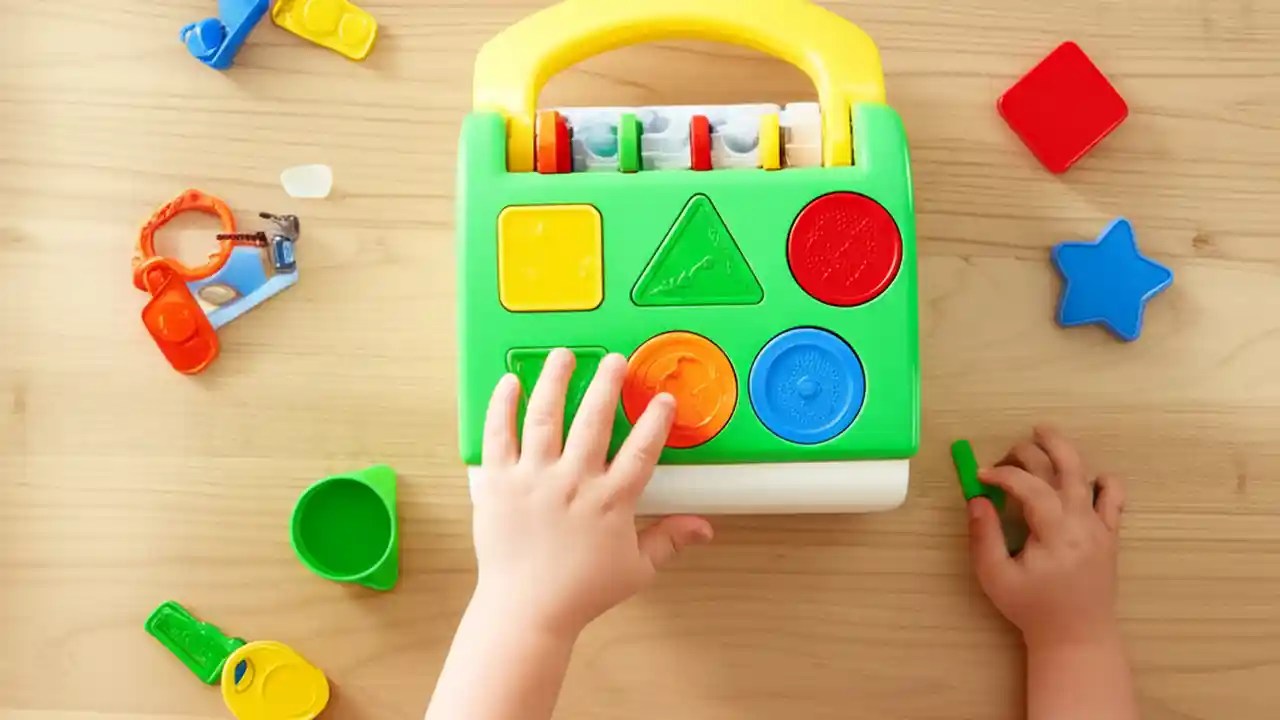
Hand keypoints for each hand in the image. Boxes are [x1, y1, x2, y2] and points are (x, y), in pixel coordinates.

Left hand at [470, 348, 713, 638]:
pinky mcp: (497, 483)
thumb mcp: (636, 569)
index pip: (641, 451)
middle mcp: (573, 483)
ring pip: (545, 417)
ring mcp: (533, 479)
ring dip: (555, 380)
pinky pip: (499, 435)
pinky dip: (503, 406)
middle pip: (593, 420)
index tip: (664, 398)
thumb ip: (669, 540)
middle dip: (607, 384)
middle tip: (615, 359)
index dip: (656, 421)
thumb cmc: (581, 593)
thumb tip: (706, 527)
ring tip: (564, 354)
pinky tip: (510, 382)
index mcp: (610, 502)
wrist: (524, 611)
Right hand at [967, 426, 1125, 649]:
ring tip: (1043, 435)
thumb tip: (977, 500)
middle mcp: (1083, 522)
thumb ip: (984, 537)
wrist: (1077, 635)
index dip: (1002, 474)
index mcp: (1055, 533)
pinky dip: (1101, 479)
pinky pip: (1114, 496)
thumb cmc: (1032, 609)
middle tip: (1005, 453)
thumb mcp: (996, 577)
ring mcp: (1101, 526)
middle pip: (1061, 468)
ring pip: (1086, 474)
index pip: (1029, 485)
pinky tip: (1083, 477)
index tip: (981, 476)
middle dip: (1029, 452)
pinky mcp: (1110, 534)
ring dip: (1063, 450)